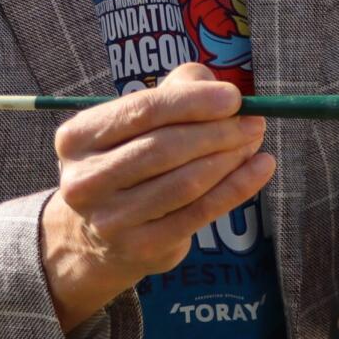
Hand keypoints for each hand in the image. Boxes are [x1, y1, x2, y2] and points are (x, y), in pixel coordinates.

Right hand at [40, 63, 273, 328]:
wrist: (94, 238)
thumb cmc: (126, 161)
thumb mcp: (135, 122)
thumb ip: (176, 91)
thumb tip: (221, 90)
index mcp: (78, 138)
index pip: (142, 110)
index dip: (193, 101)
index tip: (234, 97)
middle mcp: (85, 180)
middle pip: (165, 147)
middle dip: (217, 131)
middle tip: (253, 121)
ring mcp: (110, 219)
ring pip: (186, 182)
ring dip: (230, 158)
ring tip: (254, 141)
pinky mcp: (141, 247)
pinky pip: (200, 213)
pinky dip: (238, 188)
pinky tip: (261, 168)